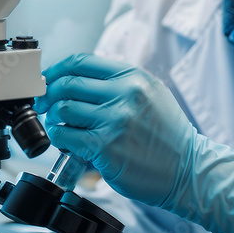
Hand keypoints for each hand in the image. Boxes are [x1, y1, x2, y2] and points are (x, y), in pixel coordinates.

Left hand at [34, 54, 233, 232]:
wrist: (189, 170)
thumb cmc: (169, 136)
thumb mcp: (150, 94)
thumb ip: (118, 84)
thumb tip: (78, 81)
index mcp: (133, 77)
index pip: (81, 62)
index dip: (57, 70)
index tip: (48, 79)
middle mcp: (124, 94)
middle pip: (67, 83)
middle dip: (48, 93)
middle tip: (43, 103)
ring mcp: (115, 120)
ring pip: (63, 108)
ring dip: (54, 117)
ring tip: (59, 125)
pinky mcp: (105, 147)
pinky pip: (65, 135)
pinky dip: (58, 137)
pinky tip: (64, 141)